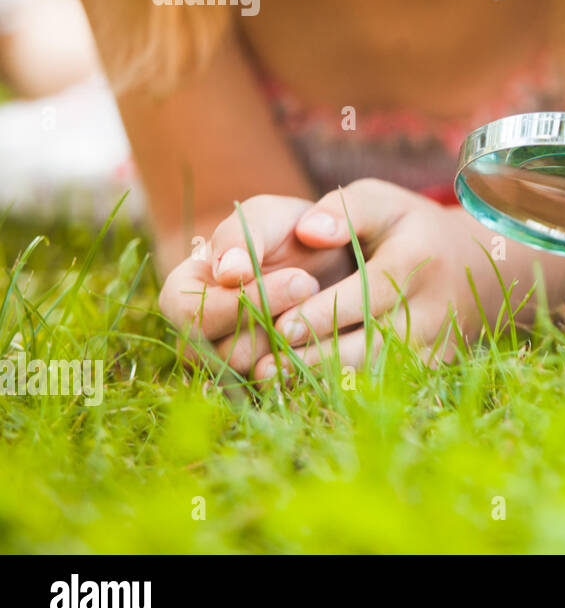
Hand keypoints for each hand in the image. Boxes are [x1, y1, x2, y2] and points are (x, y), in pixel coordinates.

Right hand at [159, 195, 354, 375]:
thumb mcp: (265, 217)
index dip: (248, 302)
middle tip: (317, 288)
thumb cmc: (284, 231)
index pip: (198, 316)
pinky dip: (316, 368)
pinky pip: (287, 390)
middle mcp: (198, 340)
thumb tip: (228, 272)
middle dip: (278, 324)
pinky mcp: (268, 383)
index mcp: (182, 296)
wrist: (326, 256)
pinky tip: (339, 338)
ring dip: (298, 347)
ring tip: (326, 310)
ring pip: (257, 378)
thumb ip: (242, 237)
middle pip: (225, 355)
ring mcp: (232, 367)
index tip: (302, 278)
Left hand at [249, 179, 502, 381]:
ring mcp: (437, 341)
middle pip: (373, 340)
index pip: (371, 291)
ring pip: (378, 369)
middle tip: (265, 363)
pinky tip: (303, 387)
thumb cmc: (407, 228)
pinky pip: (388, 382)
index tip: (282, 325)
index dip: (326, 312)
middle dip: (318, 354)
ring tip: (274, 379)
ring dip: (325, 378)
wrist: (470, 265)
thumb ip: (344, 209)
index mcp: (419, 258)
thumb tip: (308, 230)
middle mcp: (435, 306)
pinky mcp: (435, 366)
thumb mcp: (382, 202)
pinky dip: (344, 387)